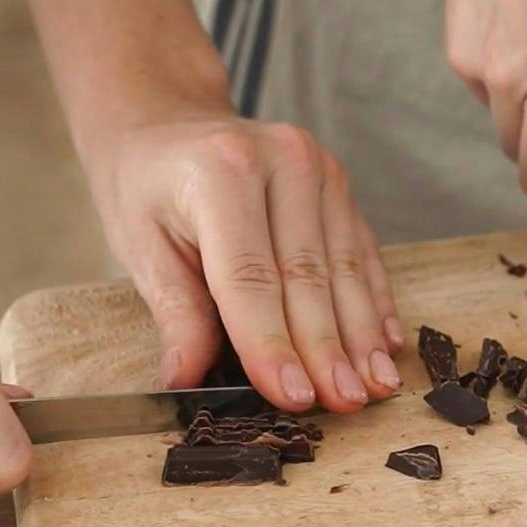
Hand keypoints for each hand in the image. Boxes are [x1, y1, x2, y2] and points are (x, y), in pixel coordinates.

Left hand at [80, 109, 402, 412]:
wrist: (165, 122)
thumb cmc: (146, 187)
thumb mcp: (141, 247)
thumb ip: (176, 314)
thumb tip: (189, 381)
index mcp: (221, 173)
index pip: (251, 277)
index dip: (273, 343)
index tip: (294, 397)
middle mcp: (280, 161)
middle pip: (308, 276)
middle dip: (327, 349)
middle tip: (345, 404)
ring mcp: (319, 169)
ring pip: (345, 268)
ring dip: (361, 335)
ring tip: (374, 387)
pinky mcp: (339, 184)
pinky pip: (363, 252)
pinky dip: (375, 303)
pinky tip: (385, 345)